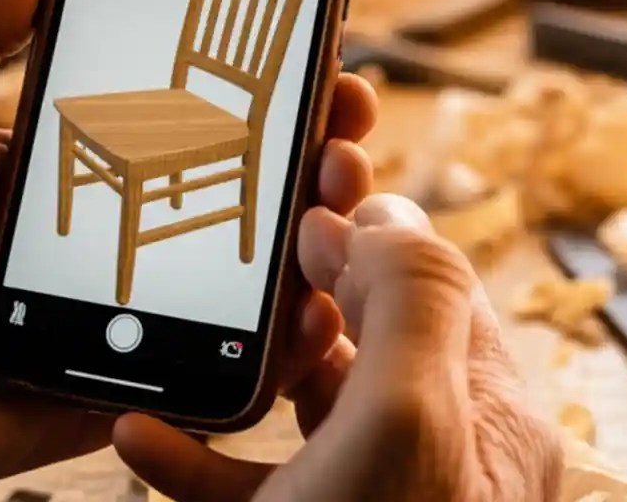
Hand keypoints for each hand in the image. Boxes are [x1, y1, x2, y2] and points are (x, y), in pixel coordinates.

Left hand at [0, 0, 380, 494]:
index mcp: (91, 161)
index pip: (199, 115)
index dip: (266, 90)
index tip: (320, 59)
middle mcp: (132, 225)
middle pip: (248, 188)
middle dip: (317, 155)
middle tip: (345, 136)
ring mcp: (142, 305)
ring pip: (258, 275)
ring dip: (317, 240)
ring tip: (339, 212)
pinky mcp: (141, 377)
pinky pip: (228, 364)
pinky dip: (284, 346)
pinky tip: (313, 314)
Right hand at [114, 194, 562, 501]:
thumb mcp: (411, 424)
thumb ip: (409, 302)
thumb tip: (372, 217)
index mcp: (484, 412)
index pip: (440, 279)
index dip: (381, 213)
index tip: (321, 159)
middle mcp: (430, 450)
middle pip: (370, 325)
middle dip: (312, 263)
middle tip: (262, 209)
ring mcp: (361, 498)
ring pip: (305, 396)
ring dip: (248, 352)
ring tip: (210, 313)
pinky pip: (242, 481)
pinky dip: (191, 453)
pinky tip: (143, 436)